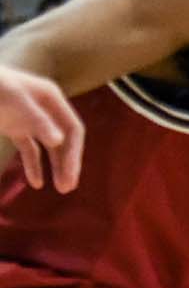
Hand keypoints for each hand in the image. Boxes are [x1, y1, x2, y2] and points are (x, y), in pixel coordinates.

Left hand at [0, 66, 83, 192]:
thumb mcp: (15, 100)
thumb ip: (37, 120)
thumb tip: (59, 141)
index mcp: (51, 99)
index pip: (73, 129)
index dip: (74, 152)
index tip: (70, 173)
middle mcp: (45, 110)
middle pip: (64, 140)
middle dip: (67, 164)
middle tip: (67, 187)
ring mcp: (29, 119)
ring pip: (50, 147)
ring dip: (56, 167)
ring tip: (60, 188)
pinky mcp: (15, 127)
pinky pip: (29, 149)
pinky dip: (33, 165)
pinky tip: (35, 183)